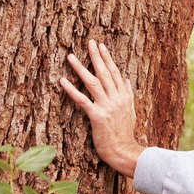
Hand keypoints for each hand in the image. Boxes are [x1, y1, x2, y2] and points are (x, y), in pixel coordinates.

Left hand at [59, 40, 143, 176]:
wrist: (123, 151)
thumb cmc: (124, 133)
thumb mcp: (130, 111)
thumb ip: (128, 94)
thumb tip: (125, 79)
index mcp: (125, 96)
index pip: (115, 73)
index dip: (107, 58)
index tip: (101, 46)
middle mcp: (117, 98)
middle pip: (105, 73)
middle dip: (96, 56)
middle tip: (90, 42)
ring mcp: (107, 107)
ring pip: (92, 82)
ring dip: (81, 68)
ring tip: (71, 56)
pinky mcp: (97, 116)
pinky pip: (82, 100)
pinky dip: (71, 89)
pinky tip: (62, 80)